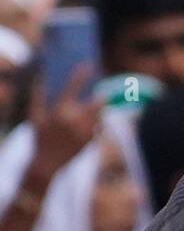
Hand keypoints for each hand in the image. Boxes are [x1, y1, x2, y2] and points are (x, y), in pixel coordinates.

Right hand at [27, 66, 100, 189]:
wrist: (47, 165)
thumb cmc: (39, 139)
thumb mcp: (35, 117)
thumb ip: (38, 96)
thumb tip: (40, 77)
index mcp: (61, 111)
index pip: (74, 86)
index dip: (82, 74)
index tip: (89, 64)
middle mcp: (76, 120)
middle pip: (99, 101)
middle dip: (101, 96)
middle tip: (100, 92)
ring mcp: (85, 131)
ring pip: (101, 114)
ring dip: (99, 110)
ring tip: (95, 108)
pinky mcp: (91, 141)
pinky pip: (99, 127)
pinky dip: (97, 123)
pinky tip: (90, 123)